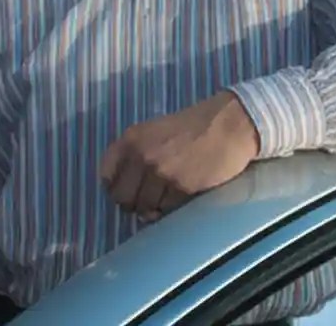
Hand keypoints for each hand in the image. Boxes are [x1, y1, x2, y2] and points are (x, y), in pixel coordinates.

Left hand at [100, 91, 260, 221]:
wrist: (229, 125)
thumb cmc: (193, 127)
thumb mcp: (155, 131)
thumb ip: (136, 154)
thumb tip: (125, 190)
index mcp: (131, 139)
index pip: (106, 174)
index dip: (114, 187)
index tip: (127, 190)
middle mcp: (141, 155)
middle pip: (122, 198)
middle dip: (132, 204)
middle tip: (146, 201)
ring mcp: (161, 172)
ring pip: (144, 208)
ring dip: (154, 208)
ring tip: (167, 196)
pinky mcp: (181, 187)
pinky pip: (167, 209)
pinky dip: (172, 208)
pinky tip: (181, 195)